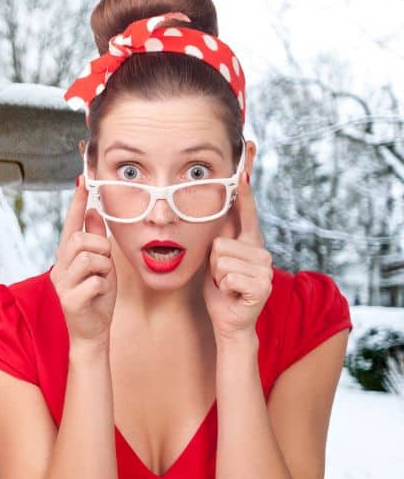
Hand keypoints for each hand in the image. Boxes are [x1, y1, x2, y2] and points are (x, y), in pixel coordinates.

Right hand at [51, 176, 116, 346]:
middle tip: (104, 266)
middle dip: (101, 248)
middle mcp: (59, 267)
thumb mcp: (101, 265)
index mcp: (67, 256)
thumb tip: (93, 211)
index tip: (83, 179)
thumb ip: (95, 239)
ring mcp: (61, 283)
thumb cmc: (96, 298)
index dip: (77, 201)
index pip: (71, 223)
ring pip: (90, 258)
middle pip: (80, 239)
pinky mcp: (69, 299)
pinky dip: (103, 288)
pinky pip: (94, 281)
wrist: (92, 333)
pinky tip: (98, 297)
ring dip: (104, 269)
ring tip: (101, 282)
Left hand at [203, 167, 271, 340]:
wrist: (230, 320)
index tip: (245, 158)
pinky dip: (223, 287)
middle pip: (220, 242)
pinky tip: (232, 293)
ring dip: (217, 275)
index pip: (245, 210)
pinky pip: (226, 276)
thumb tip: (216, 207)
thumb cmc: (220, 289)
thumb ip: (220, 235)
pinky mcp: (261, 285)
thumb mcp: (216, 259)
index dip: (244, 188)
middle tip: (221, 276)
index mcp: (249, 242)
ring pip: (221, 259)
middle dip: (213, 262)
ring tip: (226, 285)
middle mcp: (261, 251)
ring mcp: (264, 268)